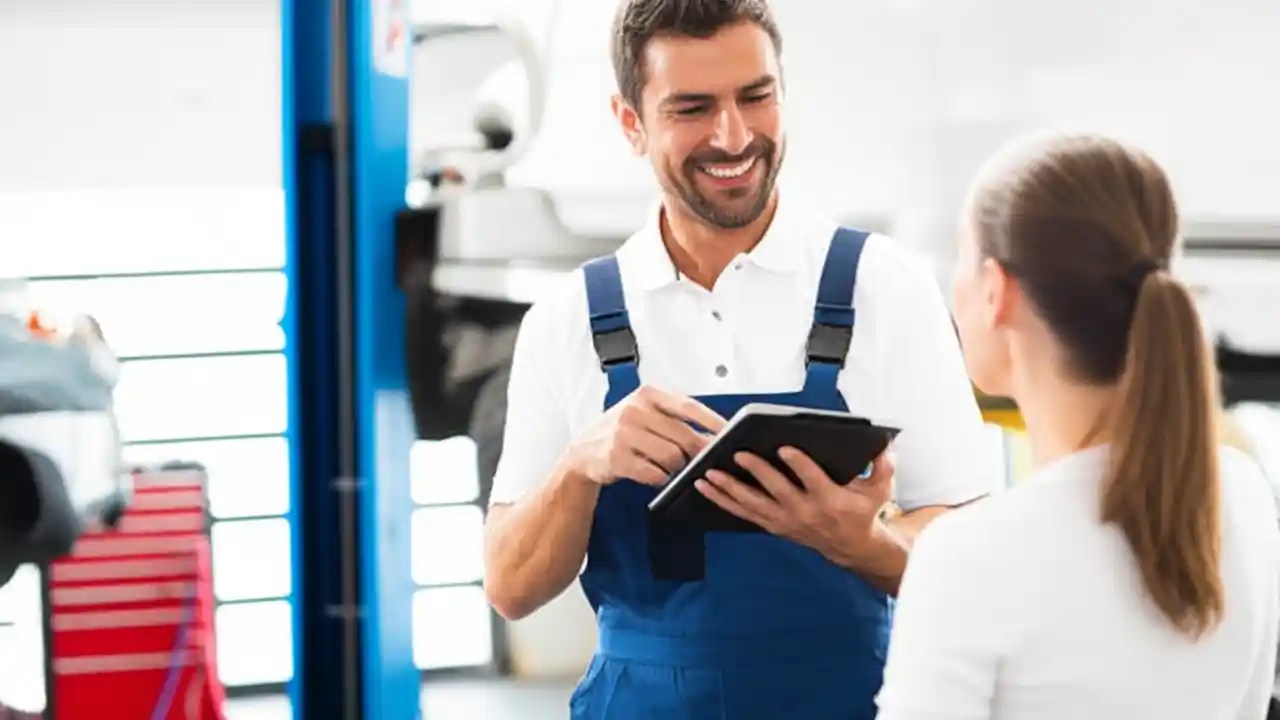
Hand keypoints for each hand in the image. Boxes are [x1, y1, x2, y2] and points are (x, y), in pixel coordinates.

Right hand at [566, 385, 727, 487]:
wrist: (583, 450)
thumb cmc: (620, 430)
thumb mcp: (645, 411)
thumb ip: (675, 418)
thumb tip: (713, 433)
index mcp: (647, 395)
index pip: (689, 407)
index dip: (713, 421)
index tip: (729, 433)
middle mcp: (635, 411)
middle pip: (684, 435)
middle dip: (698, 452)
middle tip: (703, 460)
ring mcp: (624, 435)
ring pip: (672, 456)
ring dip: (676, 467)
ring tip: (670, 466)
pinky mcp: (617, 458)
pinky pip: (654, 473)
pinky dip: (659, 478)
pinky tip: (654, 474)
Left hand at [695, 446, 895, 565]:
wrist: (851, 547)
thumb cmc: (862, 512)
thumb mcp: (880, 491)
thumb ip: (884, 468)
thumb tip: (886, 447)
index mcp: (830, 500)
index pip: (812, 480)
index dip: (799, 464)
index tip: (785, 447)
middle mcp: (804, 512)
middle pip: (776, 490)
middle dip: (756, 471)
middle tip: (738, 453)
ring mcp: (785, 520)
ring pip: (752, 504)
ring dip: (728, 488)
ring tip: (708, 473)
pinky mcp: (773, 525)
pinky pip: (743, 513)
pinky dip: (723, 501)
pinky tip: (706, 488)